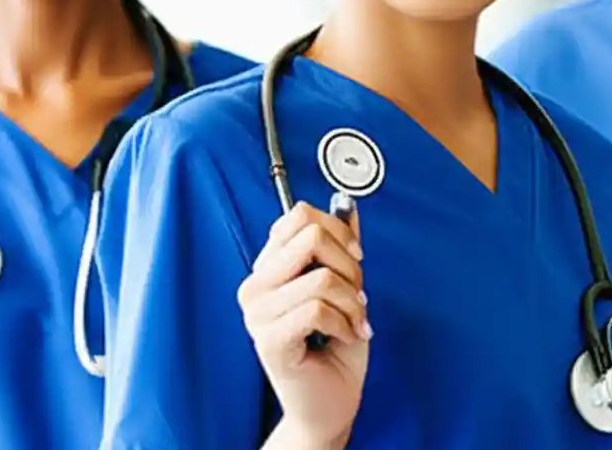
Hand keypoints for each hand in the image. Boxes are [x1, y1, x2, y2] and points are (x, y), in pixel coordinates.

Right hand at [238, 200, 369, 447]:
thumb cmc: (334, 349)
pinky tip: (345, 336)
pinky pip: (316, 310)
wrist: (329, 404)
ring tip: (355, 321)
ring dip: (352, 302)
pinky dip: (345, 323)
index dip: (337, 231)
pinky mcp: (269, 340)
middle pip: (310, 236)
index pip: (298, 217)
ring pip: (320, 277)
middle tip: (357, 294)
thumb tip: (347, 206)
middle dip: (349, 265)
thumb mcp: (344, 288)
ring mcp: (257, 314)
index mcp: (269, 268)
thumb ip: (341, 248)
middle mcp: (255, 286)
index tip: (355, 258)